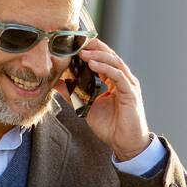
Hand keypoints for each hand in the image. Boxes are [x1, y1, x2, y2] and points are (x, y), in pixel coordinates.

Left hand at [76, 39, 152, 160]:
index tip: (74, 44)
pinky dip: (105, 68)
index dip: (91, 50)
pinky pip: (118, 76)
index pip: (104, 59)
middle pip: (110, 56)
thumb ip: (73, 94)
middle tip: (78, 43)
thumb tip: (56, 83)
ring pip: (115, 62)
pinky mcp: (131, 93)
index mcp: (114, 81)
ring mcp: (129, 85)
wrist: (125, 144)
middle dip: (94, 47)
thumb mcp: (86, 107)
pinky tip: (92, 64)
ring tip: (83, 52)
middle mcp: (123, 80)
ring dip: (98, 55)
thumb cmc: (110, 126)